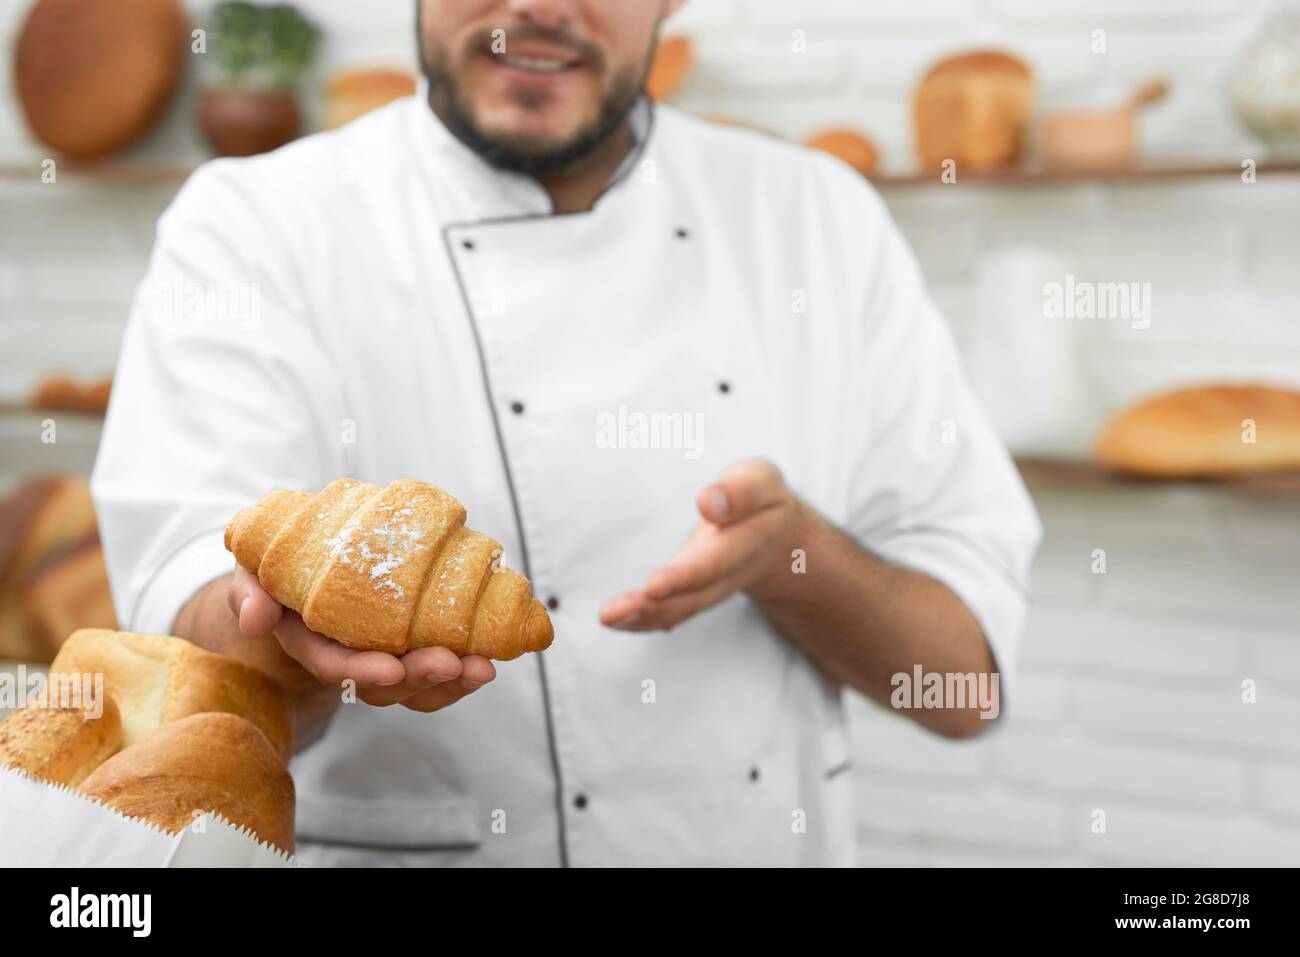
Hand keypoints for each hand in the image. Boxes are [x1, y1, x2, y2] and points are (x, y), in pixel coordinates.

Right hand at [227, 565, 495, 711]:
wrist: (304, 572)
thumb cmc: (276, 575)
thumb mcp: (250, 579)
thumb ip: (249, 594)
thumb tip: (254, 617)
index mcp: (310, 645)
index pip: (334, 666)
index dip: (361, 670)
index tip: (389, 669)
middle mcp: (350, 661)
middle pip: (385, 683)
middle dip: (420, 677)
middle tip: (452, 663)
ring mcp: (384, 658)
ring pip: (418, 685)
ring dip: (452, 682)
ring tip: (482, 669)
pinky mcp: (411, 648)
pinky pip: (438, 670)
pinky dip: (464, 669)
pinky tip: (490, 657)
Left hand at [599, 459, 806, 631]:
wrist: (783, 546)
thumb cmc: (762, 503)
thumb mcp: (761, 483)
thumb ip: (739, 493)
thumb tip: (709, 503)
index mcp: (749, 543)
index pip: (717, 561)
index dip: (687, 576)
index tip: (654, 584)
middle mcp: (730, 574)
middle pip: (694, 595)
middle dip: (657, 604)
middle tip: (616, 612)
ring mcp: (712, 590)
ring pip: (680, 610)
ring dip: (643, 617)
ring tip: (608, 617)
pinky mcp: (695, 595)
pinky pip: (671, 614)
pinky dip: (642, 622)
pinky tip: (613, 620)